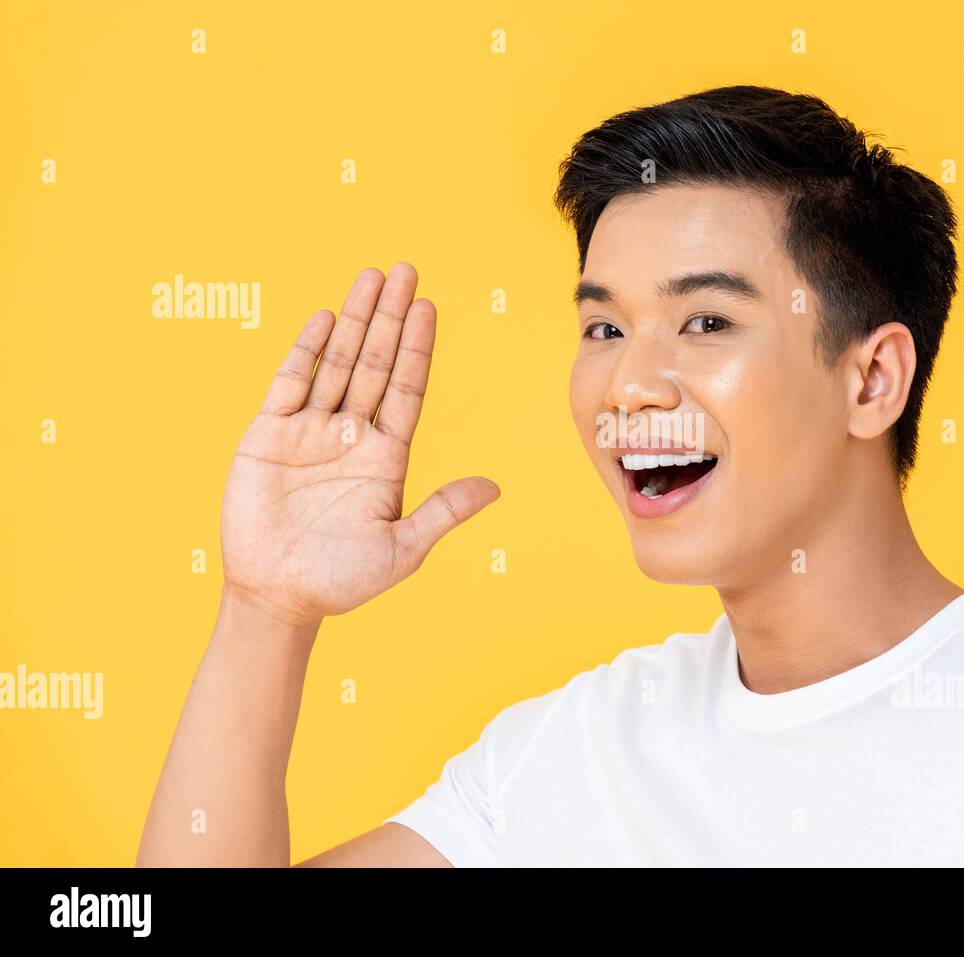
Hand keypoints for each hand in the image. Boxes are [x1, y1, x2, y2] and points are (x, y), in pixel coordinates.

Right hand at [220, 264, 499, 624]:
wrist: (278, 597)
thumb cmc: (343, 581)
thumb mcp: (402, 549)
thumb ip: (443, 512)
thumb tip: (496, 488)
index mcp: (387, 457)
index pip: (406, 389)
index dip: (416, 348)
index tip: (428, 307)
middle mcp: (352, 436)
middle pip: (375, 364)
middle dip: (389, 318)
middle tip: (405, 270)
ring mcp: (309, 432)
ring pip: (336, 364)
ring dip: (353, 321)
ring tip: (370, 278)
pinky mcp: (268, 436)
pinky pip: (289, 384)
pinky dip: (305, 351)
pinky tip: (324, 318)